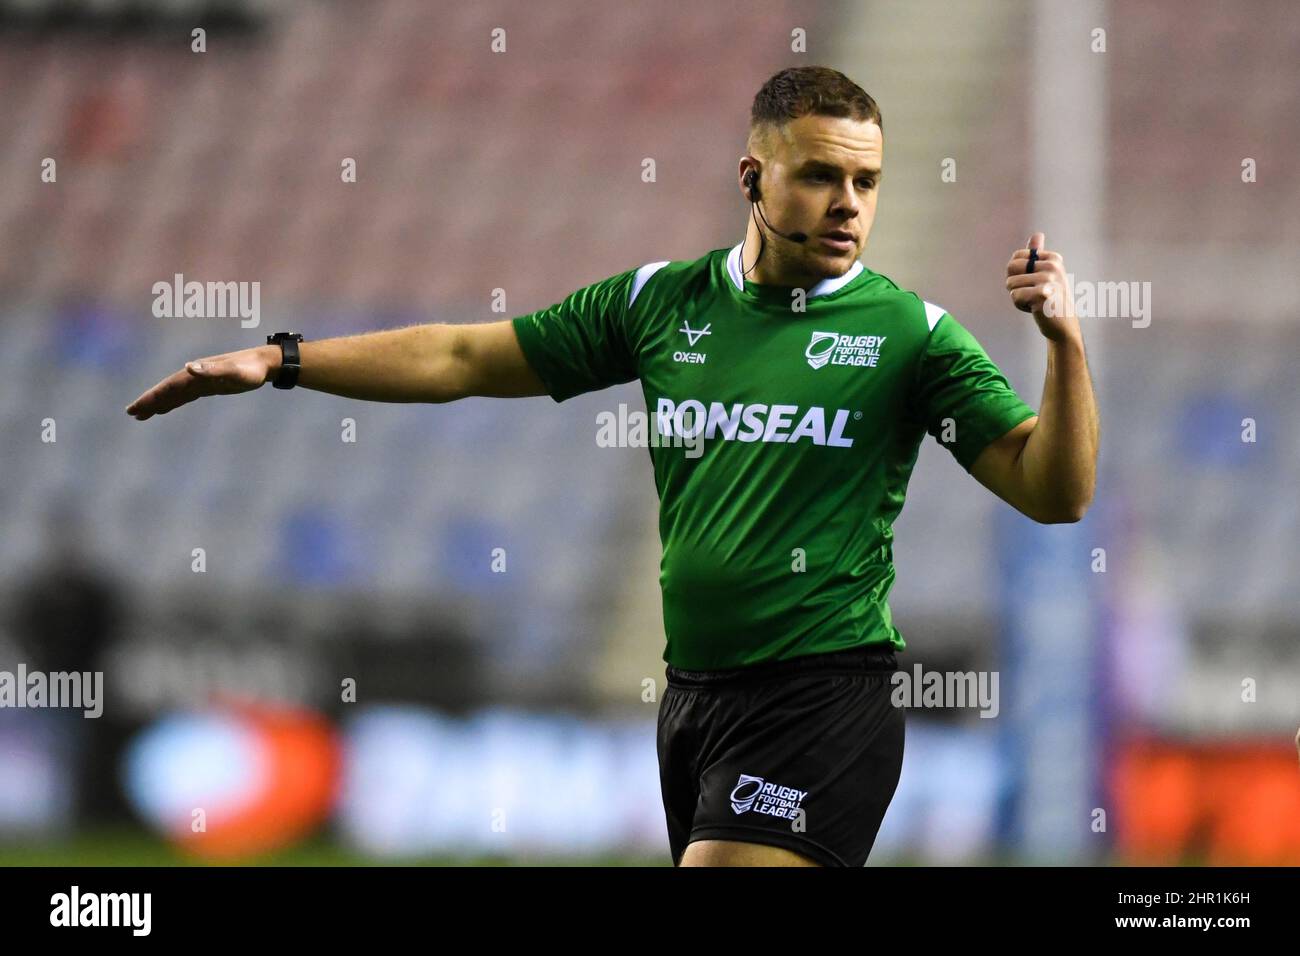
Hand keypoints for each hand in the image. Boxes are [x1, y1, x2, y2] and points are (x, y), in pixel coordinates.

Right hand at [125, 345, 277, 419]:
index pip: (169, 387)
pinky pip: (186, 396)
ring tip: (141, 414)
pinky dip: (173, 402)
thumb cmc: (252, 370)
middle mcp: (196, 375)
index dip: (151, 397)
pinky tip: (165, 409)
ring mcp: (201, 380)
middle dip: (149, 401)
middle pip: (167, 390)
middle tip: (131, 413)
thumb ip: (212, 370)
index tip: (135, 408)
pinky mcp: (209, 386)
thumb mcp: (234, 372)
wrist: (266, 363)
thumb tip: (188, 366)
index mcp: (197, 373)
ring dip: (158, 403)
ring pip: (174, 394)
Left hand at [1005, 232, 1078, 341]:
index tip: (1032, 282)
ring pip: (1010, 284)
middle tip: (1031, 293)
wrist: (1063, 325)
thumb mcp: (1046, 274)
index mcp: (1052, 258)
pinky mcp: (1042, 294)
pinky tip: (1035, 309)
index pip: (1016, 257)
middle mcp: (1052, 265)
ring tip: (1035, 301)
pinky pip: (1014, 296)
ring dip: (1018, 297)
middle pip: (1010, 268)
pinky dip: (1020, 306)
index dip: (1016, 273)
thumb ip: (1038, 255)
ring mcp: (1048, 279)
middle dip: (1014, 284)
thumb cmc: (1051, 299)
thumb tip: (1037, 234)